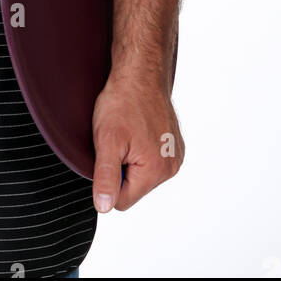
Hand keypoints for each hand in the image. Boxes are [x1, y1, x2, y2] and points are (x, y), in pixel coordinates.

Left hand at [91, 68, 184, 212]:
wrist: (140, 73)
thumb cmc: (123, 102)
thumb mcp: (106, 140)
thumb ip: (105, 177)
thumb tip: (104, 207)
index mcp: (156, 171)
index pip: (122, 200)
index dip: (108, 179)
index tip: (109, 153)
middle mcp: (171, 167)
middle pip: (134, 187)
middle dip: (121, 168)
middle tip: (118, 140)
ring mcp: (176, 156)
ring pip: (142, 174)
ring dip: (131, 158)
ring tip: (128, 133)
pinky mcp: (175, 145)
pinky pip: (152, 160)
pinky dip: (142, 149)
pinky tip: (138, 129)